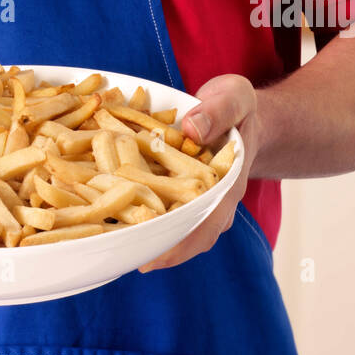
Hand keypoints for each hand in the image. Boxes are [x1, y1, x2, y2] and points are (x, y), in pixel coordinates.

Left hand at [137, 74, 258, 271]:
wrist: (237, 110)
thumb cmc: (236, 104)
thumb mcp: (234, 97)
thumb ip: (218, 111)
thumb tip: (192, 131)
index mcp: (229, 183)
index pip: (208, 222)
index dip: (182, 241)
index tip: (155, 255)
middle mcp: (214, 199)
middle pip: (188, 236)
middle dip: (159, 248)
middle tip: (125, 257)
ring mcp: (198, 199)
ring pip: (175, 228)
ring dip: (149, 236)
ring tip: (116, 245)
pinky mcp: (181, 191)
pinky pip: (164, 209)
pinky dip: (143, 214)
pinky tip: (118, 219)